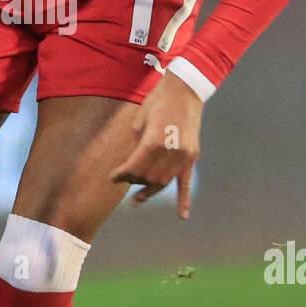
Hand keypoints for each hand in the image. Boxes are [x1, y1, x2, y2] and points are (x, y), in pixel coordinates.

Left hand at [110, 71, 203, 216]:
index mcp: (152, 142)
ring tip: (138, 198)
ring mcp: (183, 156)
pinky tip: (182, 216)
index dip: (121, 175)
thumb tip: (133, 164)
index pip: (134, 168)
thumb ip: (137, 147)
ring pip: (164, 182)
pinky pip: (187, 182)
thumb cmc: (158, 102)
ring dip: (150, 190)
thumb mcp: (139, 122)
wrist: (185, 90)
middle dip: (134, 181)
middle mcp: (169, 153)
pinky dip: (185, 200)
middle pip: (148, 177)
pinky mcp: (192, 156)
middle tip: (125, 179)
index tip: (113, 177)